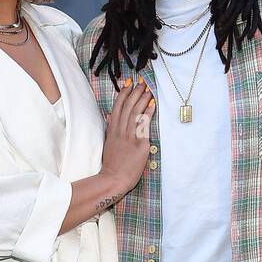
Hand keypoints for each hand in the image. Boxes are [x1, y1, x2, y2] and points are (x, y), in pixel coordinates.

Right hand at [100, 76, 156, 196]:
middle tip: (142, 82)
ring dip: (143, 99)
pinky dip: (148, 114)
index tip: (128, 83)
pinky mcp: (139, 145)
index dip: (123, 93)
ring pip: (135, 113)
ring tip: (149, 89)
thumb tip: (110, 115)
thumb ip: (110, 128)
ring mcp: (129, 137)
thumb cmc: (112, 165)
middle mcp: (120, 131)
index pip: (118, 107)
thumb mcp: (108, 144)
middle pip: (128, 107)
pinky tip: (153, 105)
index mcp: (112, 130)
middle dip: (135, 92)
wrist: (114, 179)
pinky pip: (144, 126)